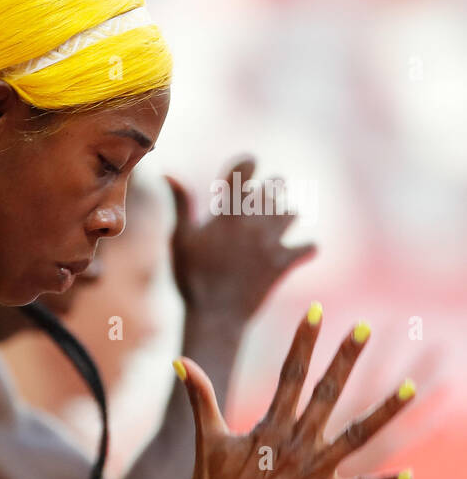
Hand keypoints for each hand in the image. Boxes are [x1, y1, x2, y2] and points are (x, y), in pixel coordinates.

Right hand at [168, 158, 316, 319]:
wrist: (214, 316)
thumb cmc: (191, 277)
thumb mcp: (180, 239)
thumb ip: (181, 203)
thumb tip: (168, 172)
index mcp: (226, 211)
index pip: (245, 167)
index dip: (247, 163)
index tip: (246, 168)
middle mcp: (253, 221)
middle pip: (276, 185)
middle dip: (270, 188)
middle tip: (260, 199)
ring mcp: (271, 242)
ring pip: (293, 211)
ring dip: (285, 213)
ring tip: (273, 223)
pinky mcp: (284, 263)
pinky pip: (310, 247)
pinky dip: (305, 248)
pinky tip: (293, 251)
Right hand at [177, 308, 413, 478]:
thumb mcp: (206, 438)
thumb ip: (199, 397)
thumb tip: (180, 361)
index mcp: (270, 427)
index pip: (290, 375)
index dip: (304, 342)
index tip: (317, 311)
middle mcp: (295, 444)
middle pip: (327, 394)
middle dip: (345, 359)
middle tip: (364, 328)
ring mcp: (312, 473)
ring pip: (356, 436)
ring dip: (384, 412)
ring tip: (409, 389)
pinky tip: (409, 477)